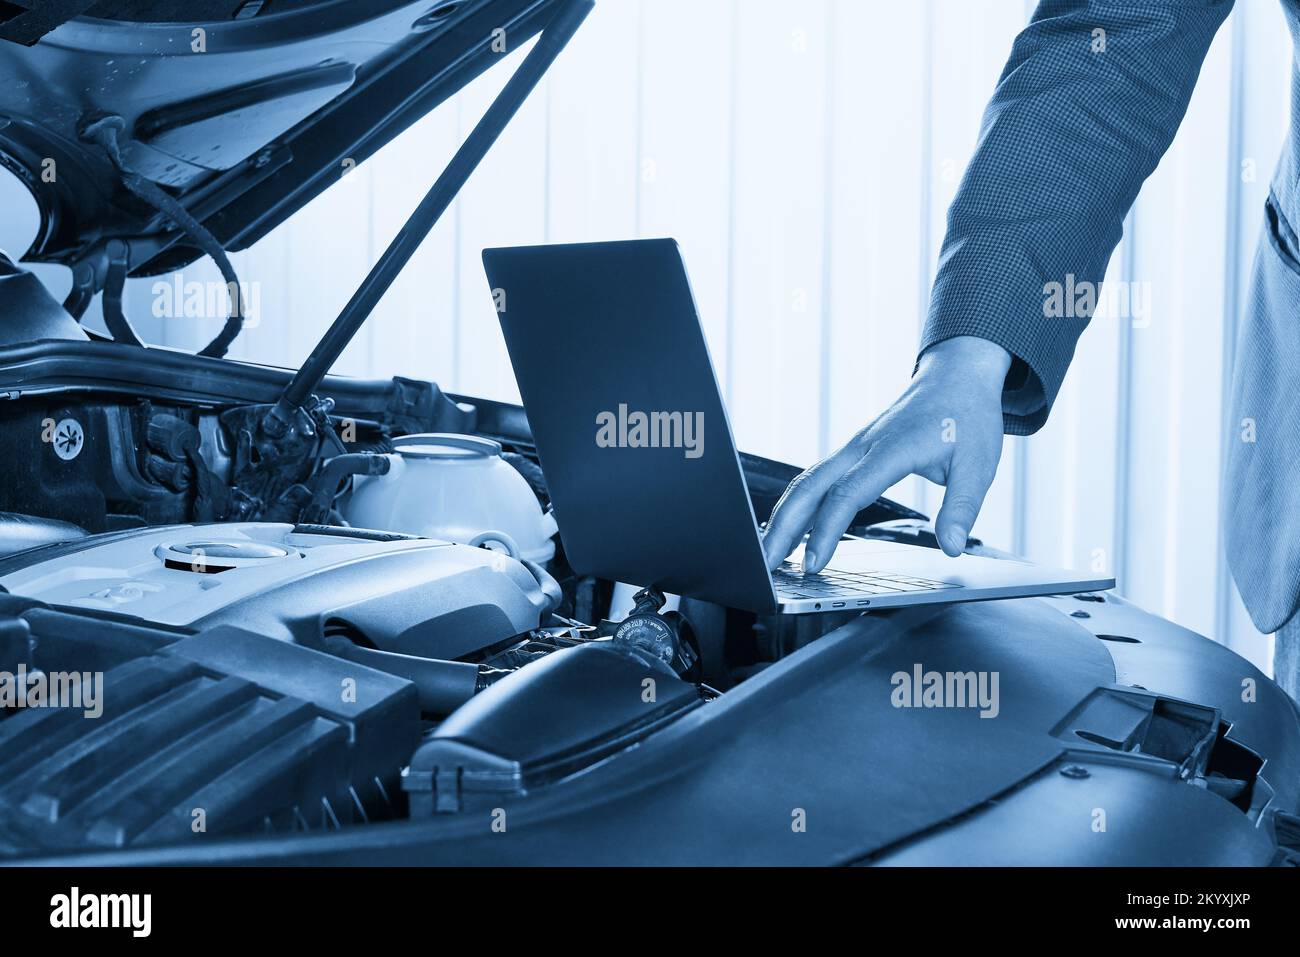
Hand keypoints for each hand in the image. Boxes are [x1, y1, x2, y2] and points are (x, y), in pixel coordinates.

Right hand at [762, 336, 1010, 573]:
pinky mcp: (853, 452)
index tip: (814, 564)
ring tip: (769, 553)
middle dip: (783, 527)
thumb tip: (950, 548)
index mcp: (890, 449)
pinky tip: (789, 526)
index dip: (825, 531)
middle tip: (768, 565)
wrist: (957, 376)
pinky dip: (797, 504)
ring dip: (784, 516)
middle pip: (808, 487)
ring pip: (806, 482)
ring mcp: (853, 448)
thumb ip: (962, 508)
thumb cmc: (968, 417)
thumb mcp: (979, 464)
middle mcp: (862, 447)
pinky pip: (816, 478)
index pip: (845, 494)